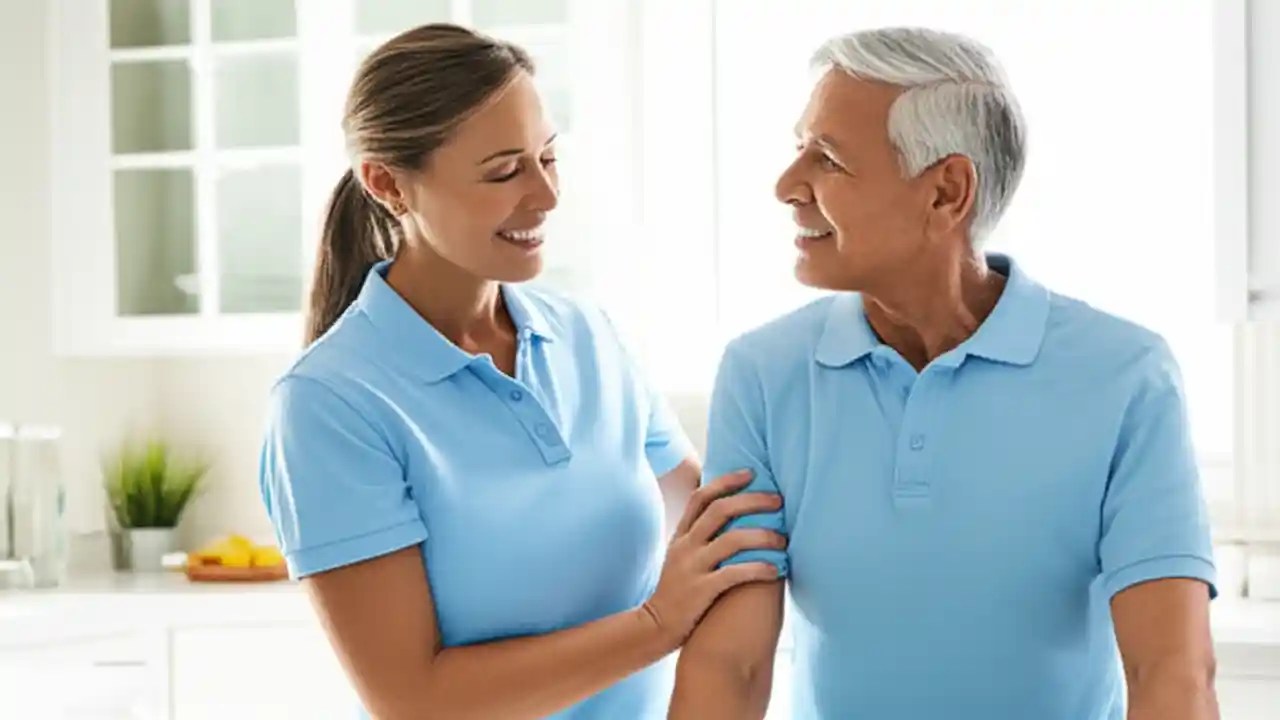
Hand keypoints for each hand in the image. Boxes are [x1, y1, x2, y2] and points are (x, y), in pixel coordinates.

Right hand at [641, 470, 784, 648]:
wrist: (655, 626)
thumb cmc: (677, 591)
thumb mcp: (680, 557)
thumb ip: (698, 537)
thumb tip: (726, 516)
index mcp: (681, 535)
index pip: (702, 497)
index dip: (726, 482)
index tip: (751, 473)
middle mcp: (686, 546)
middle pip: (720, 510)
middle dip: (752, 501)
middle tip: (778, 499)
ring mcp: (692, 568)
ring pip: (731, 540)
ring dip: (762, 536)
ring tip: (783, 539)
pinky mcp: (701, 591)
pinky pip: (734, 574)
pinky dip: (758, 568)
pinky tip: (776, 569)